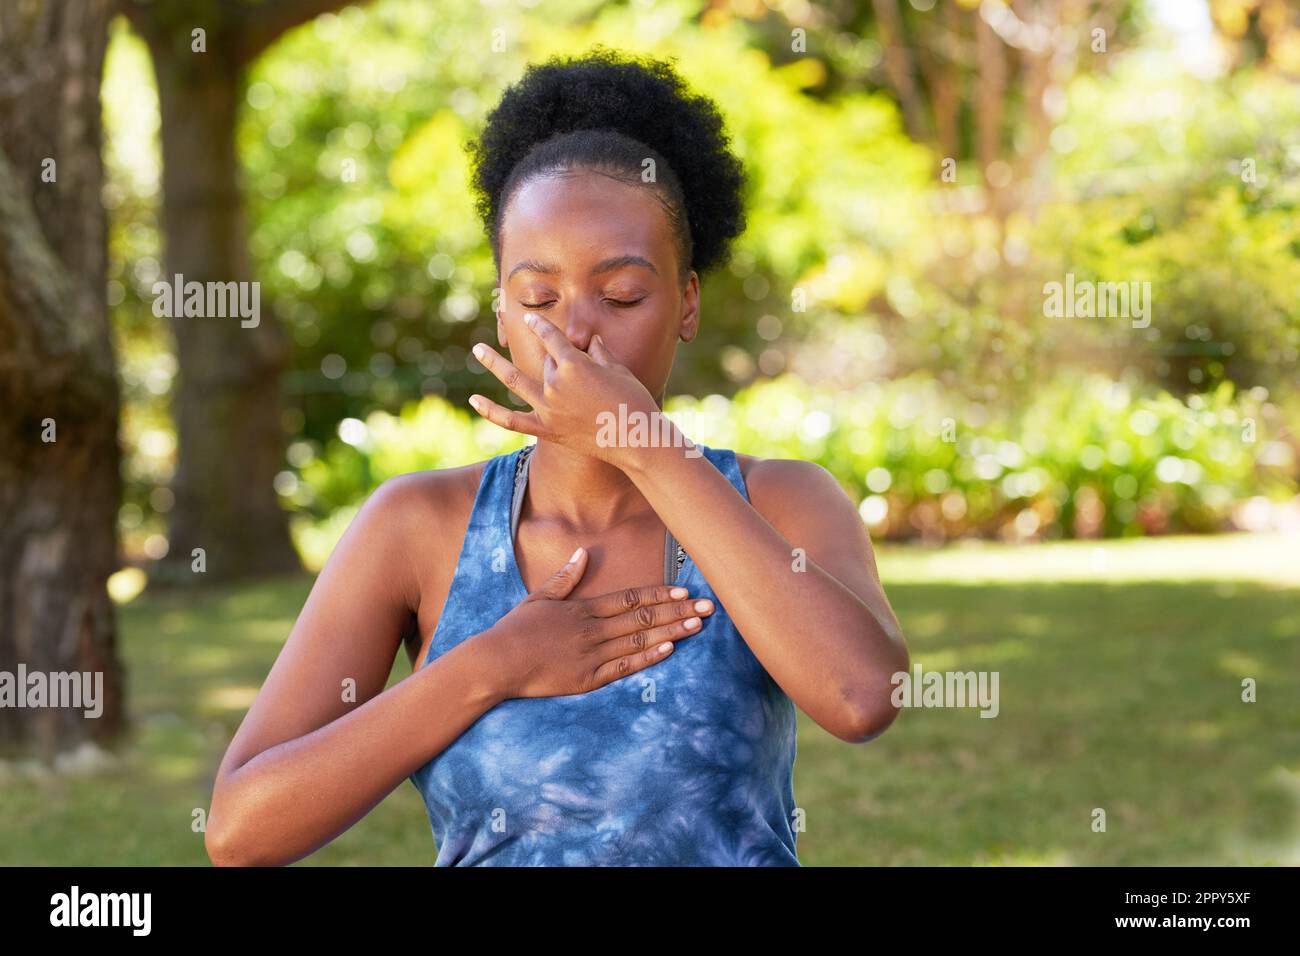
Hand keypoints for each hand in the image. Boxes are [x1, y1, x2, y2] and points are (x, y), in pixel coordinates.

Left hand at [468, 313, 663, 466]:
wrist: (636, 439)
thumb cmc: (634, 401)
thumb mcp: (619, 370)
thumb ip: (599, 353)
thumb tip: (590, 341)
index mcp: (574, 364)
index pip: (552, 338)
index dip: (541, 326)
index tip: (532, 318)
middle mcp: (555, 383)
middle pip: (546, 363)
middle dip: (556, 362)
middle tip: (581, 379)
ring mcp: (548, 408)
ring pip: (515, 381)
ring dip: (494, 364)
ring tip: (478, 350)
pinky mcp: (546, 429)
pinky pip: (511, 420)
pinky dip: (491, 411)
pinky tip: (473, 401)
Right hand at [479, 546, 713, 698]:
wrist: (495, 664)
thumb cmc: (514, 630)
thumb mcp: (538, 598)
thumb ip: (564, 578)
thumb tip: (581, 553)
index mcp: (582, 609)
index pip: (629, 598)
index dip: (659, 593)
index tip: (683, 589)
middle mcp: (591, 630)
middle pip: (642, 618)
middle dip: (676, 611)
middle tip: (707, 606)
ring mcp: (590, 656)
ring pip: (639, 642)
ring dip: (670, 632)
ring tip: (697, 625)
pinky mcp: (586, 680)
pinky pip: (622, 669)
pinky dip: (646, 660)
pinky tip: (668, 650)